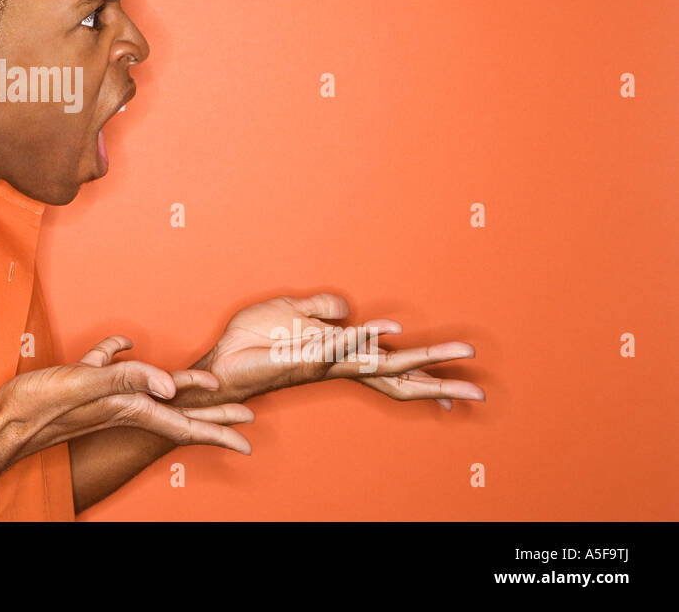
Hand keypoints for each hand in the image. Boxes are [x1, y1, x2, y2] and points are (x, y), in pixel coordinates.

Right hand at [0, 334, 253, 461]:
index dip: (217, 427)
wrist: (1, 422)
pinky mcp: (83, 385)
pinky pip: (111, 367)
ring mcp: (103, 398)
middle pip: (177, 412)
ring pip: (149, 389)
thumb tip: (168, 383)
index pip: (184, 423)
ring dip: (177, 384)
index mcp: (128, 409)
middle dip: (212, 415)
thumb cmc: (39, 408)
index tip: (247, 433)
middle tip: (244, 416)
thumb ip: (124, 379)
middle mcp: (121, 407)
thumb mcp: (84, 386)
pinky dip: (120, 353)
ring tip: (199, 383)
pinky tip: (121, 341)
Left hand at [204, 293, 484, 408]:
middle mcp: (340, 364)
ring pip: (380, 364)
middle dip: (439, 381)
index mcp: (342, 355)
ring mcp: (326, 363)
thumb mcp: (293, 313)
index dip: (427, 375)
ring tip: (453, 361)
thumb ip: (325, 311)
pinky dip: (364, 338)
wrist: (221, 359)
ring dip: (417, 360)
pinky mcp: (304, 357)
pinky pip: (340, 347)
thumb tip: (352, 311)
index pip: (393, 368)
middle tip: (478, 389)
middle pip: (399, 376)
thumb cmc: (254, 341)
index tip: (462, 383)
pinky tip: (386, 331)